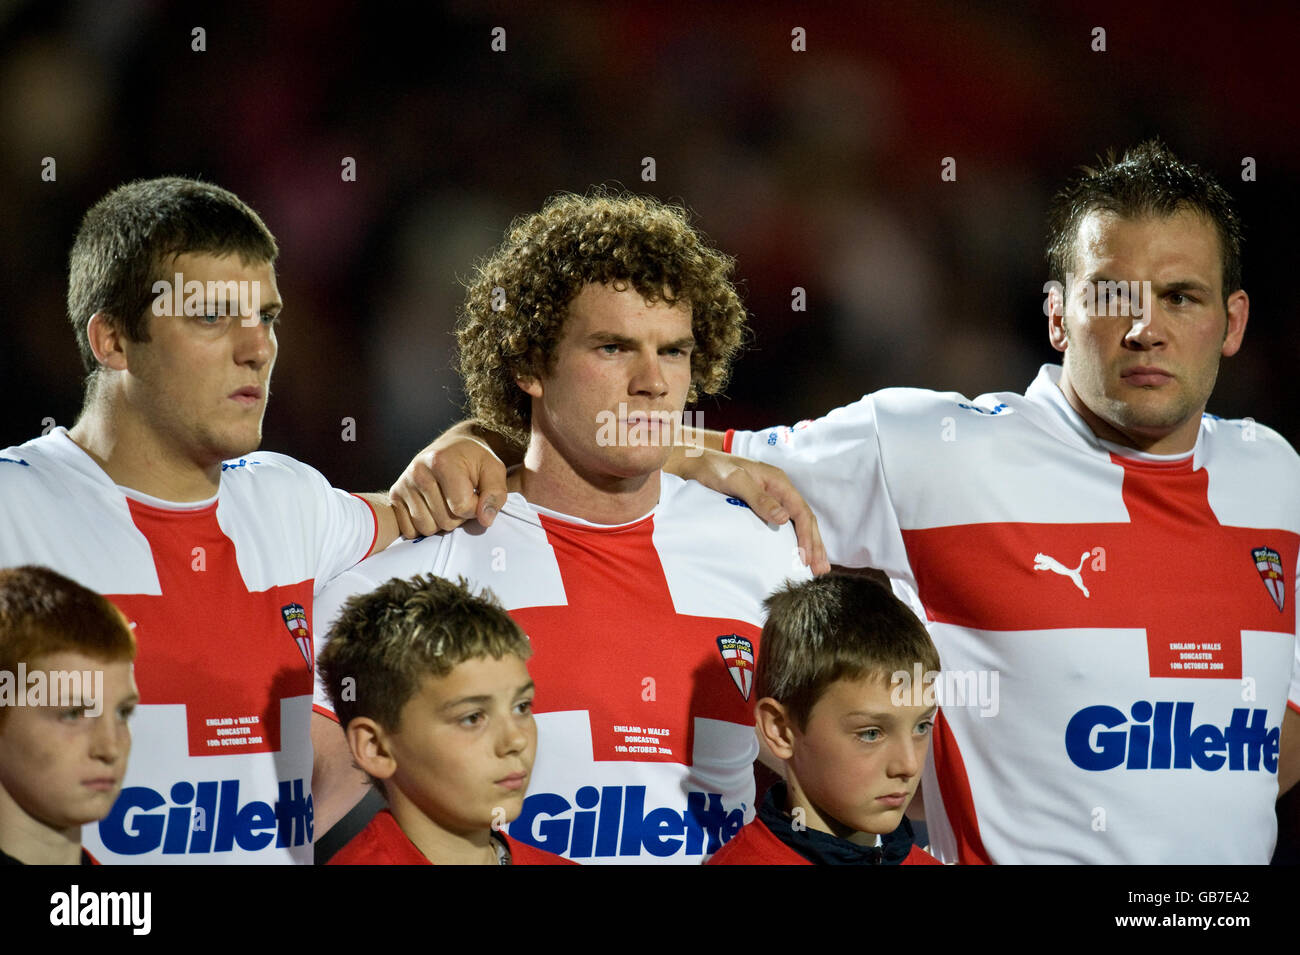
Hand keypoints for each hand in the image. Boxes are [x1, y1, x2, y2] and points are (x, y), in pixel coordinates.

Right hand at [389, 430, 508, 537]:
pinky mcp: (394, 495)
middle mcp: (418, 471)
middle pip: (445, 521)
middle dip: (459, 516)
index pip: (462, 507)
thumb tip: (485, 520)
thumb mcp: (494, 470)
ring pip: (427, 528)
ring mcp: (403, 484)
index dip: (476, 508)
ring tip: (447, 502)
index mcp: (441, 462)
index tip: (477, 495)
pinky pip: (409, 530)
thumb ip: (495, 495)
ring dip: (441, 522)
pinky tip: (432, 508)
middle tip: (461, 497)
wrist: (452, 446)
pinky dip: (424, 525)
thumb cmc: (475, 460)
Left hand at [680, 448, 829, 574]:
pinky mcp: (762, 506)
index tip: (807, 558)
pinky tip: (796, 554)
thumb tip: (783, 518)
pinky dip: (794, 540)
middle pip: (805, 519)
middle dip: (815, 545)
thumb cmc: (715, 469)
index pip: (801, 511)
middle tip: (820, 570)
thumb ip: (759, 498)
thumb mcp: (736, 481)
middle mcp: (779, 490)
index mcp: (778, 482)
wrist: (696, 464)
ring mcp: (772, 498)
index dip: (807, 536)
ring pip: (797, 523)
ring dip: (809, 544)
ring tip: (816, 567)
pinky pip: (785, 524)